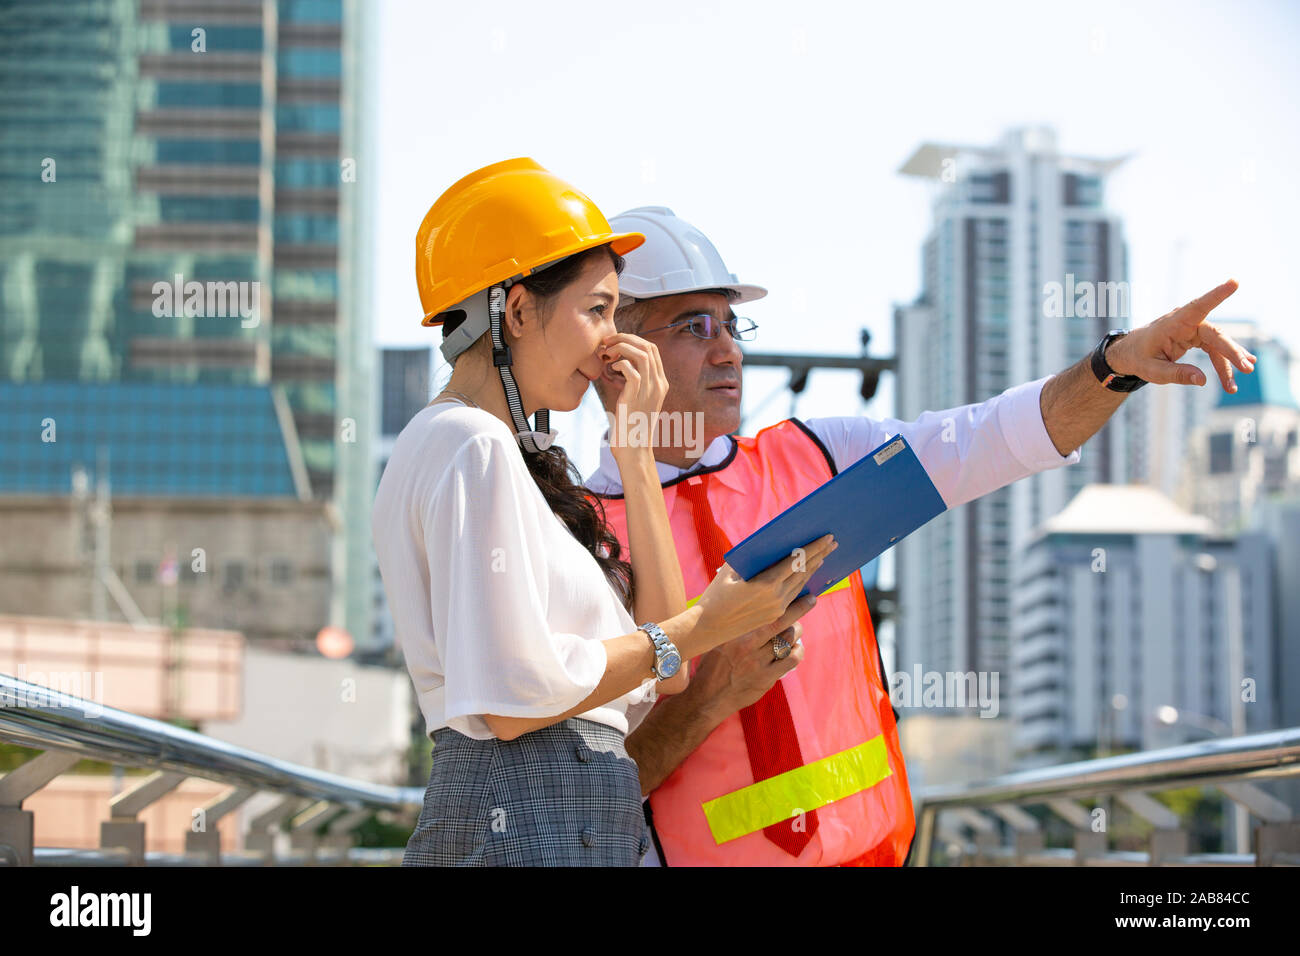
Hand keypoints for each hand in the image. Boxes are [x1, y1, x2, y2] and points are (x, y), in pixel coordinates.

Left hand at [600, 332, 667, 458]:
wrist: (634, 449)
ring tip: (608, 353)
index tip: (615, 342)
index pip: (652, 349)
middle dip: (626, 338)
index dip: (633, 340)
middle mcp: (659, 384)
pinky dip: (620, 364)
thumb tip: (620, 366)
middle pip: (648, 346)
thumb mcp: (636, 400)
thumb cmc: (631, 426)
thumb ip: (633, 383)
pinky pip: (632, 371)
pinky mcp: (637, 397)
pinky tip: (611, 369)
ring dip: (622, 347)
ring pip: (642, 354)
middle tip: (608, 341)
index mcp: (660, 383)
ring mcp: (650, 390)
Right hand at [692, 612, 812, 718]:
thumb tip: (749, 607)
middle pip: (781, 621)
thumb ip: (733, 626)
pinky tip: (796, 649)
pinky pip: (791, 660)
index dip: (780, 600)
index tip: (790, 592)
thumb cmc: (710, 664)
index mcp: (734, 632)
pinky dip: (797, 651)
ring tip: (796, 629)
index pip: (763, 610)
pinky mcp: (766, 678)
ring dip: (797, 631)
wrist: (706, 697)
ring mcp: (758, 663)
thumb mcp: (716, 640)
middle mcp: (746, 645)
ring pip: (788, 639)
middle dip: (798, 609)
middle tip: (808, 601)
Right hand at [694, 534, 835, 648]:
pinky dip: (803, 585)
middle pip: (804, 572)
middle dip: (820, 556)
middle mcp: (776, 597)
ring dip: (813, 570)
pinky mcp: (774, 617)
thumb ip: (750, 559)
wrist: (707, 628)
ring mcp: (777, 609)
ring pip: (801, 585)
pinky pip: (793, 598)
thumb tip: (768, 547)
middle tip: (833, 544)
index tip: (827, 538)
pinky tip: (808, 578)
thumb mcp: (729, 572)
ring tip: (824, 557)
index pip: (797, 560)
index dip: (814, 548)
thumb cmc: (714, 595)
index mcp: (766, 583)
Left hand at [1106, 279, 1255, 390]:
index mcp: (1173, 323)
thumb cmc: (1139, 358)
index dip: (1216, 295)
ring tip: (1239, 381)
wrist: (1131, 352)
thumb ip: (1176, 374)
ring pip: (1218, 343)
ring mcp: (1194, 328)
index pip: (1198, 306)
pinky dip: (1223, 362)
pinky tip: (1237, 371)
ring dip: (1230, 361)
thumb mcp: (1152, 370)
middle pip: (1215, 334)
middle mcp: (1187, 322)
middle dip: (1232, 352)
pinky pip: (1214, 348)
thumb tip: (1203, 380)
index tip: (1234, 282)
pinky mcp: (1197, 336)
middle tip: (1247, 368)